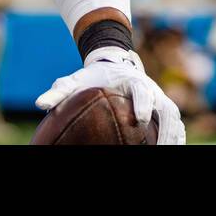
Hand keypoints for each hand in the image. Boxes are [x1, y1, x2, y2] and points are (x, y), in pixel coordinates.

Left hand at [37, 47, 185, 144]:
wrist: (112, 63)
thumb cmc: (92, 77)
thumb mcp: (74, 81)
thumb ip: (59, 91)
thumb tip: (39, 104)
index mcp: (131, 80)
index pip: (140, 90)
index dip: (142, 103)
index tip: (138, 117)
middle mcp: (149, 88)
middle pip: (164, 106)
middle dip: (164, 126)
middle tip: (159, 146)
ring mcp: (158, 98)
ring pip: (173, 117)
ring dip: (173, 136)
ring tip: (167, 152)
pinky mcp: (163, 107)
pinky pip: (175, 123)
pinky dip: (176, 137)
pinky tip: (172, 150)